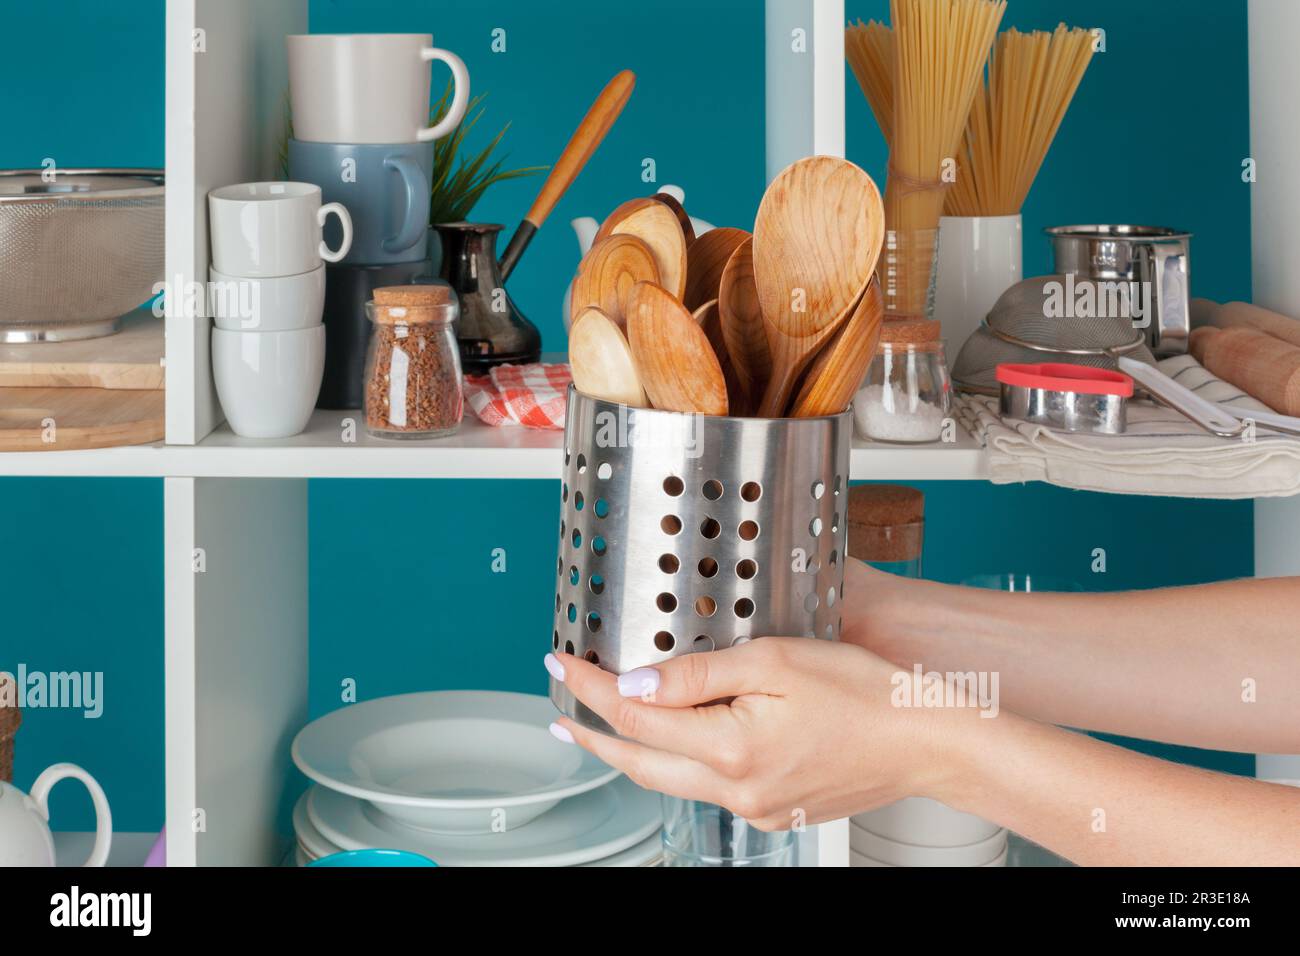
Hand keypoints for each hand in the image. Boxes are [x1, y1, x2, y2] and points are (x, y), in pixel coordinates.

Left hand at [546, 638, 963, 830]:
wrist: (927, 740)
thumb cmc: (867, 694)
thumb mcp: (775, 661)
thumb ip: (698, 674)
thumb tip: (636, 682)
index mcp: (731, 750)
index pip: (635, 716)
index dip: (590, 688)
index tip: (561, 665)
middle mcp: (737, 790)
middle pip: (640, 762)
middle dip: (592, 735)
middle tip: (557, 717)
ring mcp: (755, 808)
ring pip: (671, 779)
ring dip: (632, 750)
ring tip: (602, 725)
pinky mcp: (774, 811)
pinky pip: (708, 787)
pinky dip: (678, 762)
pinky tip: (675, 741)